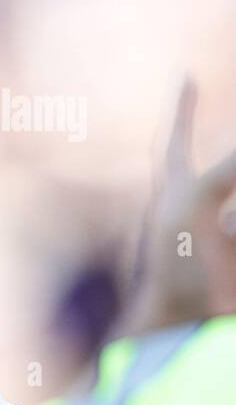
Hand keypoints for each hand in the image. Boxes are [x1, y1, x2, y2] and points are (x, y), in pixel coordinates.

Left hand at [122, 79, 235, 334]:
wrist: (181, 327)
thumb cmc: (174, 265)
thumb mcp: (194, 206)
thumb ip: (227, 171)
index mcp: (176, 190)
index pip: (176, 138)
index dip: (182, 108)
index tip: (185, 77)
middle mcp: (201, 206)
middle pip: (227, 169)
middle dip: (226, 169)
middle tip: (219, 196)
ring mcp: (225, 232)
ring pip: (233, 199)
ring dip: (230, 209)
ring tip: (224, 231)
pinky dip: (233, 230)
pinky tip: (228, 244)